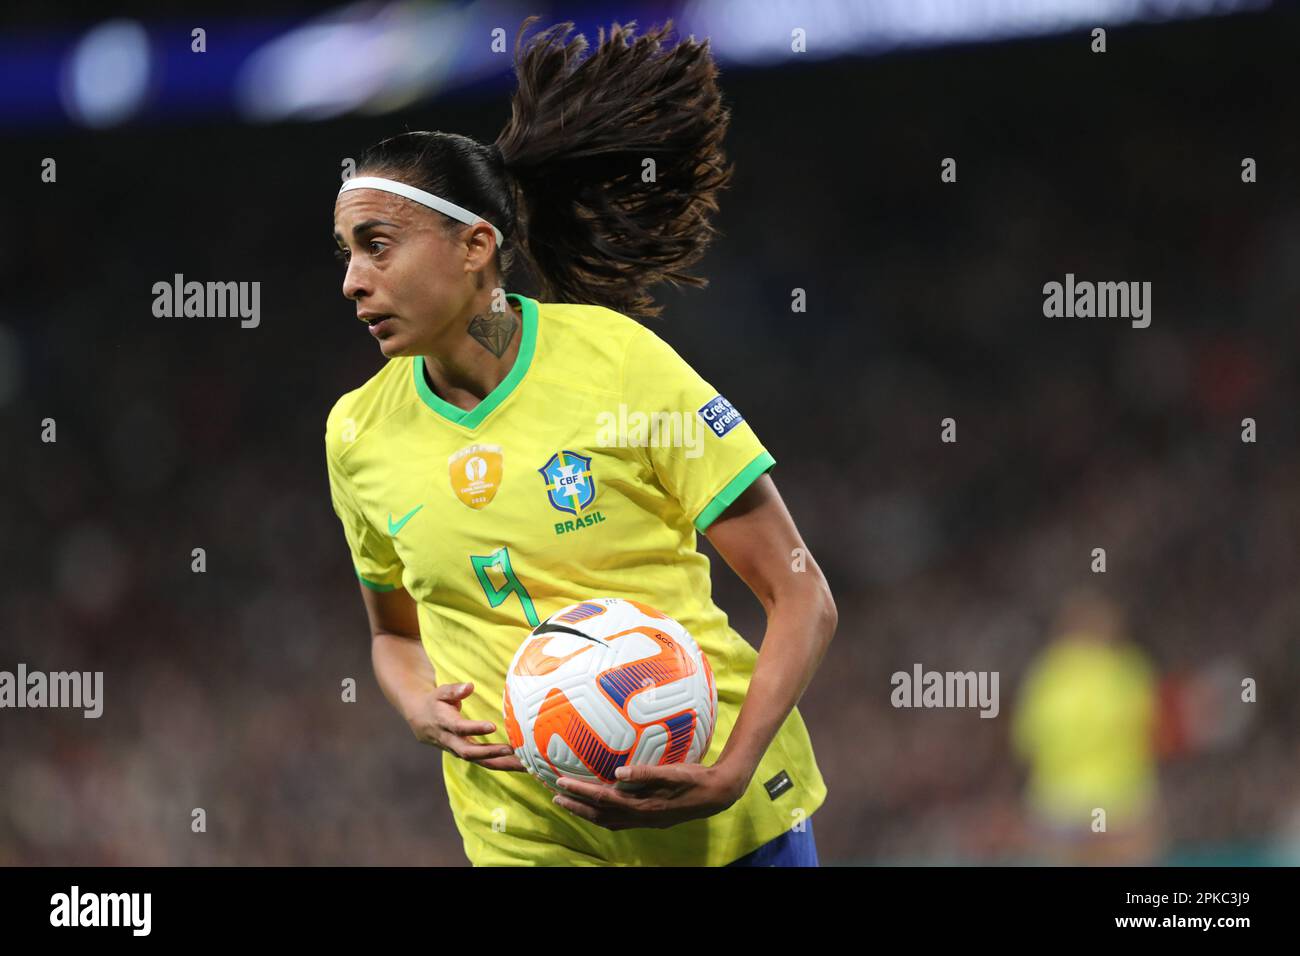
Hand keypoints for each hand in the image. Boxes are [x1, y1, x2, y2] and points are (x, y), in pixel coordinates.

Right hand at [406, 681, 524, 771]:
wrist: (421, 721)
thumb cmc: (435, 703)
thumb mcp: (441, 692)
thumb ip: (455, 690)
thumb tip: (470, 686)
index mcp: (445, 724)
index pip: (460, 728)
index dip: (474, 729)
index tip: (491, 726)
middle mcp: (451, 742)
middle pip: (470, 752)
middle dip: (491, 752)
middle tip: (512, 750)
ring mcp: (459, 751)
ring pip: (480, 762)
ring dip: (501, 764)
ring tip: (523, 764)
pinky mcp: (468, 755)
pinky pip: (486, 763)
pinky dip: (503, 765)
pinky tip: (521, 765)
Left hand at [551, 761, 748, 829]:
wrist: (717, 794)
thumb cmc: (696, 778)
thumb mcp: (673, 771)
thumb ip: (645, 773)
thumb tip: (618, 773)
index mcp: (643, 805)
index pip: (604, 799)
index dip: (581, 792)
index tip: (561, 782)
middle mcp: (641, 817)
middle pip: (600, 815)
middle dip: (576, 806)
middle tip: (555, 796)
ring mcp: (646, 820)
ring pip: (608, 821)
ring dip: (587, 813)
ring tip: (570, 803)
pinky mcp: (651, 818)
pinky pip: (619, 821)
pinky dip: (604, 816)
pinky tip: (600, 808)